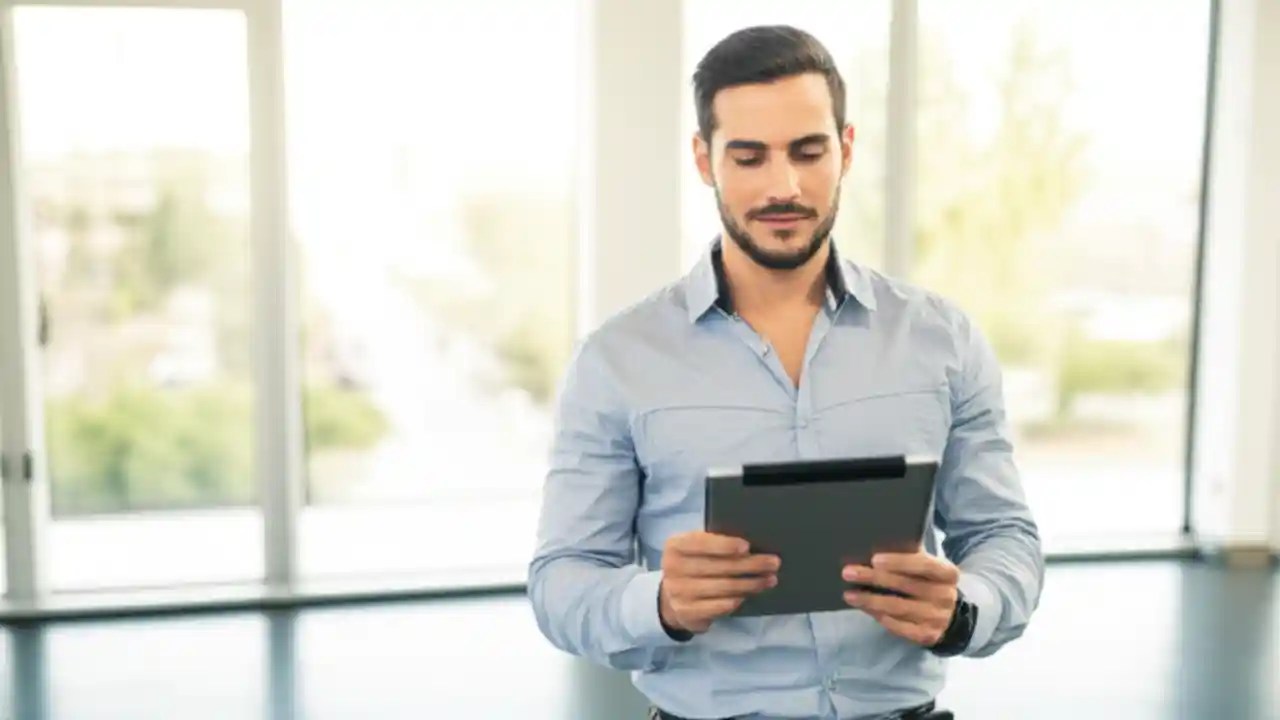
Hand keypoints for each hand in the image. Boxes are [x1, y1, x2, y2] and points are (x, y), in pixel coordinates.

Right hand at [659, 531, 779, 633]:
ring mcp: (678, 592)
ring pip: (722, 587)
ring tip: (769, 579)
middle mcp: (673, 568)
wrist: (672, 597)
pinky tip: (748, 596)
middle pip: (718, 566)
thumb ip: (715, 544)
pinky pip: (717, 607)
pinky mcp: (686, 612)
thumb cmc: (694, 565)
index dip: (724, 545)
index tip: (747, 547)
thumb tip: (751, 547)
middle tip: (773, 563)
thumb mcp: (696, 550)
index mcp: (675, 546)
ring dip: (750, 583)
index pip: (700, 543)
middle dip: (750, 564)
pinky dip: (735, 601)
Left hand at [841, 551, 959, 646]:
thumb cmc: (927, 581)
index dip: (899, 562)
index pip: (924, 565)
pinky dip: (879, 616)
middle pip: (906, 586)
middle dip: (874, 578)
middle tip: (848, 573)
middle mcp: (946, 596)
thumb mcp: (926, 566)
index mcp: (948, 573)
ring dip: (870, 600)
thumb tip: (875, 542)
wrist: (948, 614)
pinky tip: (865, 608)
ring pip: (899, 608)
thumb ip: (909, 555)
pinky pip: (899, 626)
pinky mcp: (928, 636)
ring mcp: (938, 618)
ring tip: (849, 594)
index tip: (874, 559)